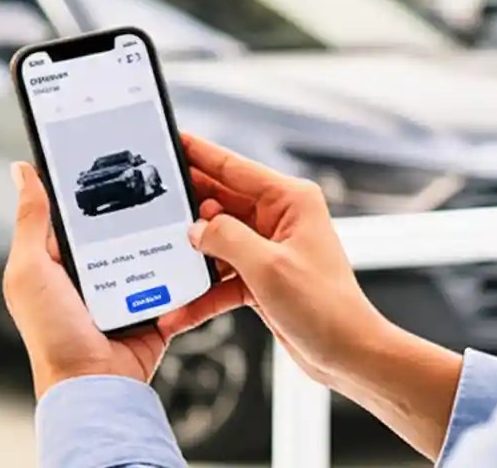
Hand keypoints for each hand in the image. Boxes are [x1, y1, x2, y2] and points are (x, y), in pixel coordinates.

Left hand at [3, 162, 246, 398]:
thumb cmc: (52, 336)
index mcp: (58, 259)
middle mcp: (92, 271)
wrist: (96, 385)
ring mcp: (124, 288)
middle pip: (118, 224)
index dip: (90, 183)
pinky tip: (190, 242)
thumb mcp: (30, 269)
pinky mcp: (153, 304)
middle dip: (136, 205)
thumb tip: (21, 170)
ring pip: (149, 245)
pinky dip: (180, 264)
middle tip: (156, 174)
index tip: (111, 151)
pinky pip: (172, 276)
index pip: (76, 210)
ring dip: (163, 231)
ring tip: (180, 205)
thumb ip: (31, 220)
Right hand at [181, 135, 462, 459]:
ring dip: (191, 257)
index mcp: (290, 200)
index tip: (171, 141)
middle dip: (186, 211)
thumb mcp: (267, 267)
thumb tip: (195, 228)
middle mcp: (280, 218)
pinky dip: (202, 292)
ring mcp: (269, 248)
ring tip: (158, 259)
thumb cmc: (325, 308)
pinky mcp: (261, 278)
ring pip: (216, 241)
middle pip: (220, 203)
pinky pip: (222, 277)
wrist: (347, 354)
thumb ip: (225, 239)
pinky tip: (179, 307)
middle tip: (149, 208)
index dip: (199, 153)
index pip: (234, 167)